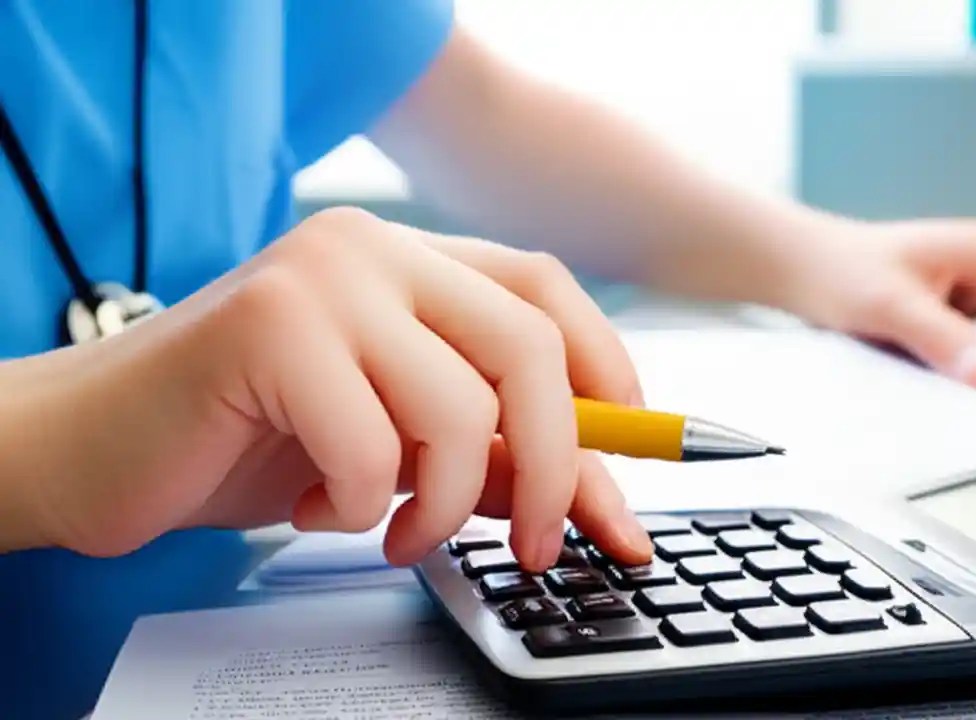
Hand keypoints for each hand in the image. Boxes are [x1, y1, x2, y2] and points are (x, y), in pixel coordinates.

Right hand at [0, 208, 652, 569]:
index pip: (546, 288)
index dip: (608, 366)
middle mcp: (373, 248)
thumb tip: (601, 500)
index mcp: (410, 260)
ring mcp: (320, 278)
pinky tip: (312, 504)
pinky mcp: (267, 326)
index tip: (631, 447)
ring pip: (457, 408)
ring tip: (390, 528)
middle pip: (529, 345)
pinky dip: (358, 508)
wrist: (95, 446)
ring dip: (441, 505)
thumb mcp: (398, 446)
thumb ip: (494, 455)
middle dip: (554, 464)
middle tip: (540, 540)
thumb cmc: (249, 440)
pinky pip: (371, 448)